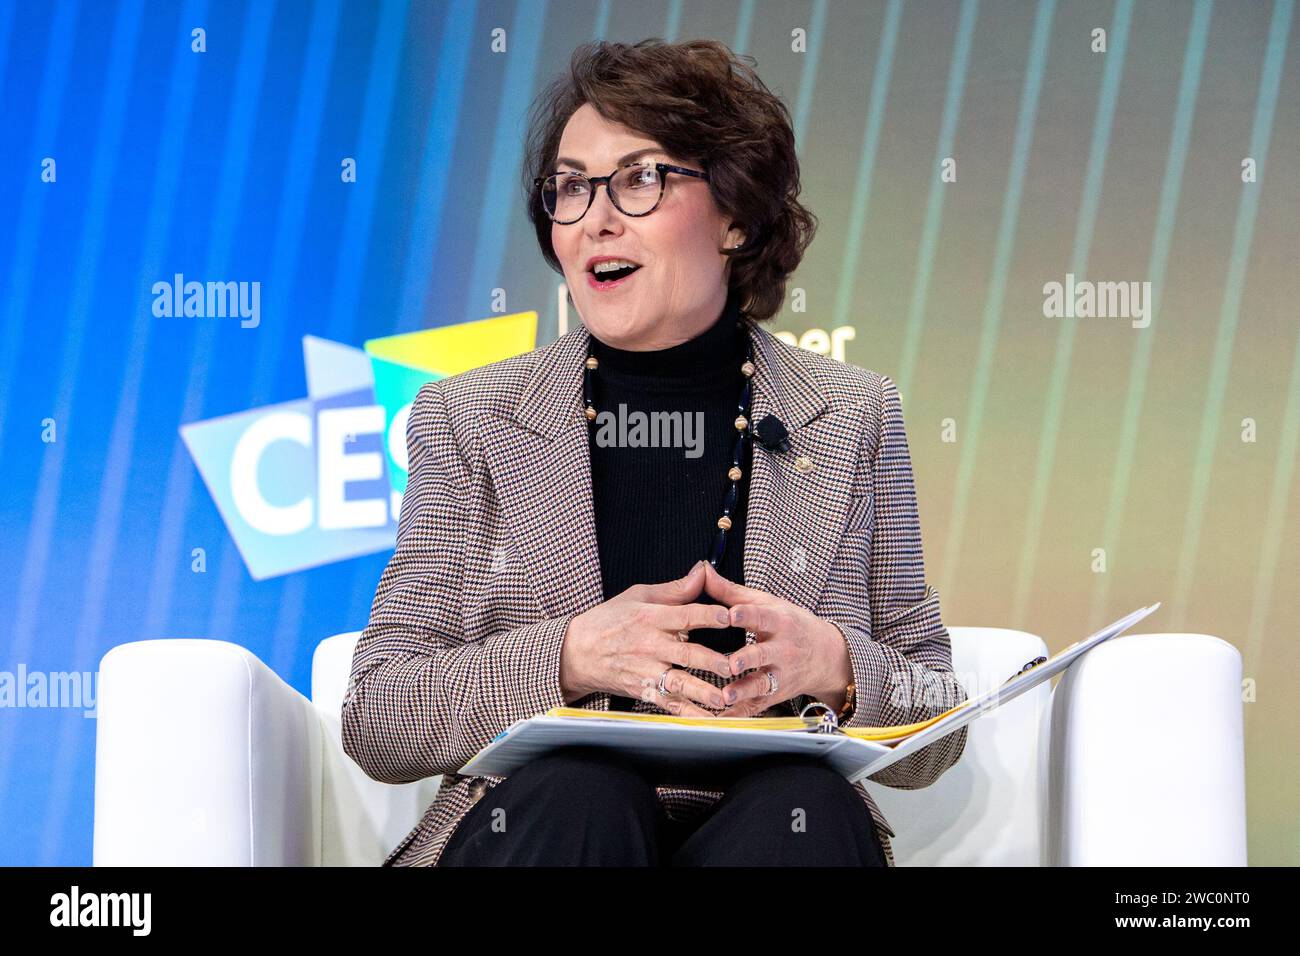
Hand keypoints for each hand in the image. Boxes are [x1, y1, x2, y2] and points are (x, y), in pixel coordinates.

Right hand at [559, 560, 735, 715]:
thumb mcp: (638, 596)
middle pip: (687, 653)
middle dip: (711, 661)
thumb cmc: (608, 621)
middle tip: (733, 665)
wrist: (576, 652)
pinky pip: (669, 704)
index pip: (685, 615)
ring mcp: (647, 671)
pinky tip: (706, 719)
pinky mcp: (644, 690)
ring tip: (722, 699)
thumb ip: (675, 589)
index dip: (708, 615)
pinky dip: (687, 713)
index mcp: (651, 618)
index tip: (729, 617)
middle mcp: (651, 646)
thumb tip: (703, 572)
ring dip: (702, 692)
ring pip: (680, 683)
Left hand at [698, 562, 853, 717]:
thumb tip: (703, 571)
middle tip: (732, 662)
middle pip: (763, 654)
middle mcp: (781, 649)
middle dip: (748, 658)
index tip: (731, 614)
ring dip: (744, 691)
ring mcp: (780, 674)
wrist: (824, 655)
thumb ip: (730, 591)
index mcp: (778, 622)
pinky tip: (723, 719)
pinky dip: (740, 714)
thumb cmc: (789, 624)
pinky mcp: (775, 694)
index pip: (761, 616)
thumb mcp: (766, 603)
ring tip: (726, 696)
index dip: (747, 615)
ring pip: (761, 684)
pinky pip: (756, 706)